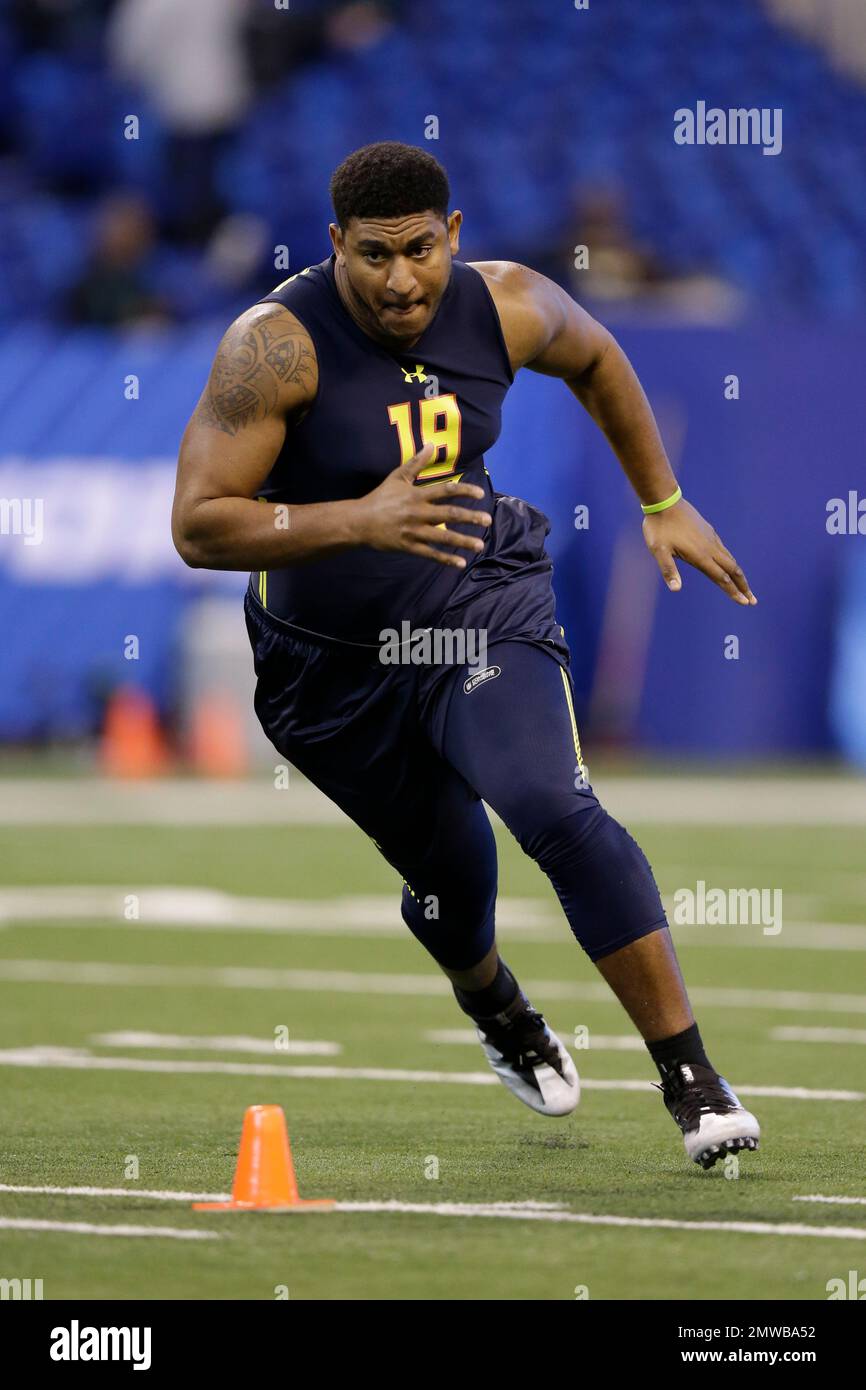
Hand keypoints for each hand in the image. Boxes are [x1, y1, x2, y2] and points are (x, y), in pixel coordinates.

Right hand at [355, 444, 492, 568]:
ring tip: (480, 545)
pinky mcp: (409, 546)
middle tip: (488, 520)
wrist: (359, 522)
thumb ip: (416, 462)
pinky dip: (445, 559)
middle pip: (449, 515)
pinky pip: (430, 554)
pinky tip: (461, 562)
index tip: (480, 493)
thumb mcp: (397, 477)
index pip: (445, 491)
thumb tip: (431, 444)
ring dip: (462, 541)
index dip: (464, 491)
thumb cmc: (380, 498)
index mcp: (417, 495)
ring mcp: (414, 531)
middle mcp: (418, 513)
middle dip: (470, 517)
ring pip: (442, 537)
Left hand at [642, 498, 756, 604]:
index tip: (745, 603)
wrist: (665, 501)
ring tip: (744, 585)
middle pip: (732, 570)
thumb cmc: (659, 528)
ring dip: (738, 574)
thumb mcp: (658, 551)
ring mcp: (711, 538)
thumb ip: (668, 570)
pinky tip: (728, 564)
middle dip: (743, 586)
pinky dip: (730, 561)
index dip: (733, 592)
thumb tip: (676, 589)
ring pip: (730, 559)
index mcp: (700, 555)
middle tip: (752, 601)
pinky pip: (724, 549)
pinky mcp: (708, 531)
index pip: (721, 578)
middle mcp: (710, 548)